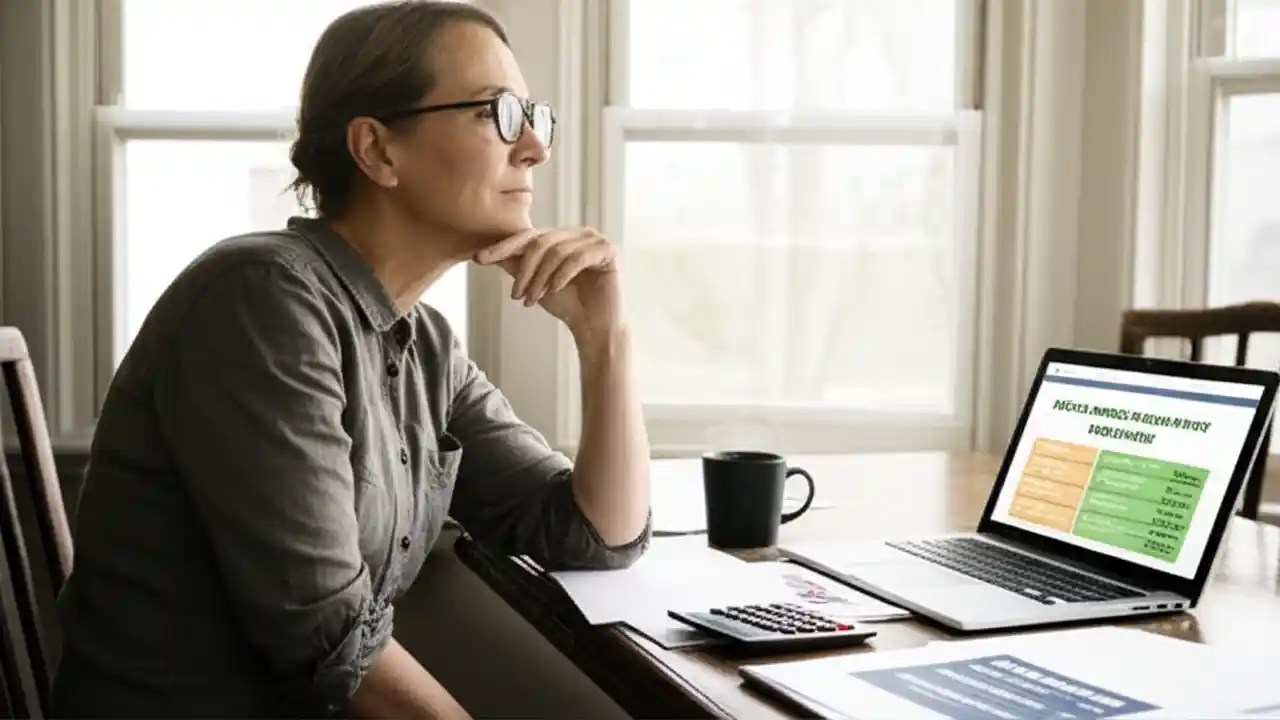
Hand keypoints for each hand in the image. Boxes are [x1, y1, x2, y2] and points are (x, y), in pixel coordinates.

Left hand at [473, 227, 625, 335]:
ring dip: (541, 278)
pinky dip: (562, 275)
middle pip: (541, 243)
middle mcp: (578, 233)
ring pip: (557, 252)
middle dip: (526, 271)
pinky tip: (554, 290)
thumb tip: (482, 253)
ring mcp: (595, 240)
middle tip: (516, 295)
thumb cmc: (567, 304)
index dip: (503, 247)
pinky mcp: (608, 251)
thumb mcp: (533, 283)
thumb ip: (514, 265)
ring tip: (534, 299)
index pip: (527, 236)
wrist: (594, 327)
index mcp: (561, 236)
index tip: (479, 259)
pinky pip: (578, 258)